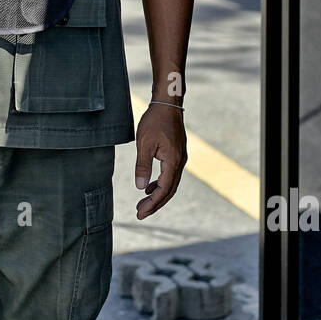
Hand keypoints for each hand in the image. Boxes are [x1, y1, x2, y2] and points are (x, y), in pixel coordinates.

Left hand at [133, 103, 186, 218]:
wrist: (167, 104)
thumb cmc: (154, 122)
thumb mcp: (144, 144)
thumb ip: (142, 166)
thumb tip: (141, 188)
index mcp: (173, 162)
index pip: (164, 190)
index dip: (152, 203)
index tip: (140, 213)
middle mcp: (179, 163)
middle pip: (169, 191)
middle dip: (155, 204)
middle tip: (140, 214)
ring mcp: (179, 159)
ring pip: (170, 184)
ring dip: (157, 195)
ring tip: (142, 204)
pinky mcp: (176, 154)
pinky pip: (170, 175)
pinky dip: (160, 184)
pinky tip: (149, 188)